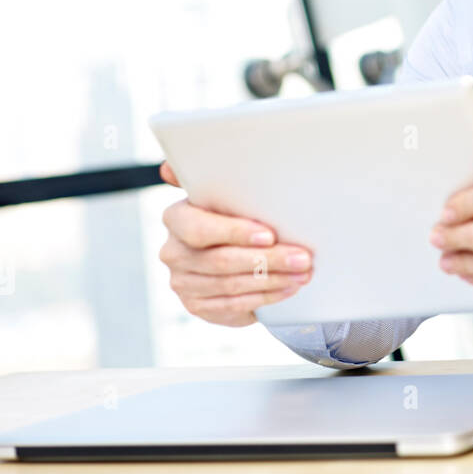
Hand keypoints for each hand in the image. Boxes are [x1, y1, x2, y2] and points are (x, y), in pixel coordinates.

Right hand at [157, 161, 313, 326]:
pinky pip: (234, 306)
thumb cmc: (233, 214)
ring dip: (273, 280)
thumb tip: (169, 168)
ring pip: (232, 285)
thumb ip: (212, 176)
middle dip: (268, 259)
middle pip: (222, 260)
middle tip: (303, 257)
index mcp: (176, 218)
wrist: (231, 252)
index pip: (199, 229)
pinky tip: (289, 288)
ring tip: (303, 272)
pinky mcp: (197, 306)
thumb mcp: (227, 193)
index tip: (269, 234)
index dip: (234, 233)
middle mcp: (173, 252)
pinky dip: (266, 297)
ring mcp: (183, 282)